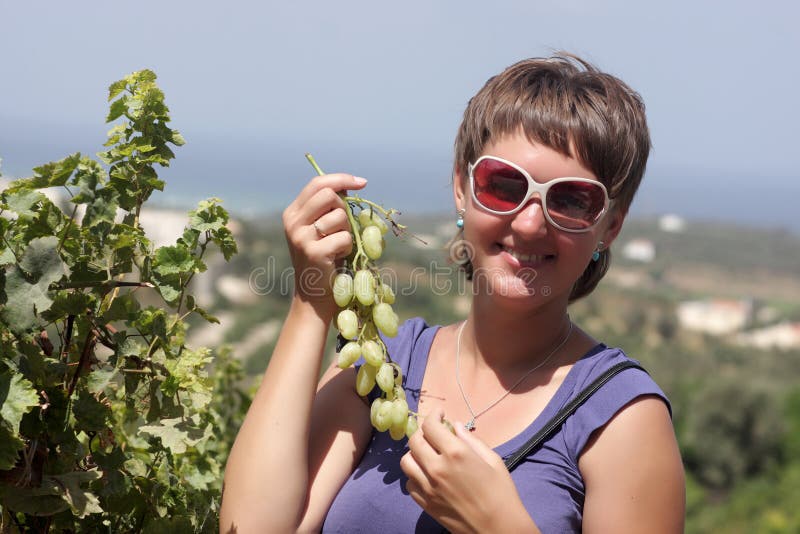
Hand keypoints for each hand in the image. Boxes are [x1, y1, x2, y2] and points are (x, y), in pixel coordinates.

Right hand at [282, 173, 366, 311]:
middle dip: (344, 207)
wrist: (314, 296)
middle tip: (345, 225)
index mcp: (293, 213)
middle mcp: (293, 223)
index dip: (342, 179)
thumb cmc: (324, 260)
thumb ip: (328, 209)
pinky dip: (348, 247)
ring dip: (348, 230)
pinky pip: (344, 237)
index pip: (317, 183)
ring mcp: (301, 237)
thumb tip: (348, 187)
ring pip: (339, 216)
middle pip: (328, 195)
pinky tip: (338, 257)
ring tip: (339, 246)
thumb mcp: (321, 230)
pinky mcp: (314, 252)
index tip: (362, 182)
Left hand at [400, 407, 537, 532]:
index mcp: (456, 453)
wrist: (498, 529)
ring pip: (406, 461)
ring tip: (427, 453)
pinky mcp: (425, 504)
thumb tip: (454, 426)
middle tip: (433, 432)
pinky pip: (409, 483)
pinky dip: (415, 475)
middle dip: (423, 432)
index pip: (431, 426)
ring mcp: (428, 487)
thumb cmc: (502, 493)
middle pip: (414, 441)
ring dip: (415, 453)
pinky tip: (428, 475)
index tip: (439, 414)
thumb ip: (471, 440)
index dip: (433, 415)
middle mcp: (437, 468)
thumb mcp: (492, 460)